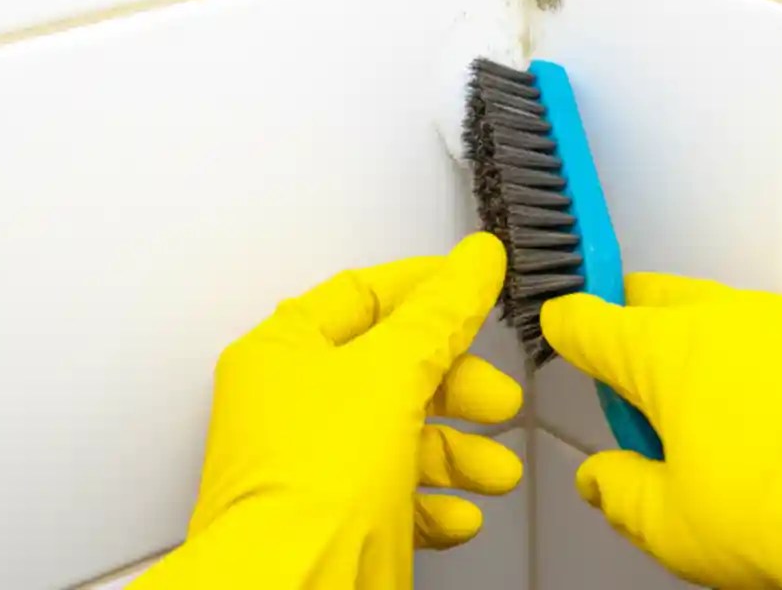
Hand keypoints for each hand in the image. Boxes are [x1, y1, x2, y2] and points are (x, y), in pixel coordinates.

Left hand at [135, 233, 521, 589]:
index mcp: (284, 354)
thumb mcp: (392, 373)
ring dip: (462, 452)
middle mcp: (295, 408)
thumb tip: (476, 259)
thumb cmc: (316, 485)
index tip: (478, 288)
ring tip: (495, 471)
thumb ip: (442, 313)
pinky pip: (401, 498)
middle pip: (396, 370)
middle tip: (497, 398)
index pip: (363, 295)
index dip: (427, 289)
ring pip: (405, 439)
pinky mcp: (341, 522)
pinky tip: (461, 513)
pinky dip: (439, 501)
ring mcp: (318, 468)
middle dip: (458, 386)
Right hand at [542, 274, 781, 589]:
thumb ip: (623, 495)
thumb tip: (603, 480)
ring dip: (716, 348)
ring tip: (726, 414)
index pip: (589, 322)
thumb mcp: (676, 527)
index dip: (569, 327)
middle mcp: (724, 318)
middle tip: (639, 365)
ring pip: (732, 317)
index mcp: (662, 354)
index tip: (565, 328)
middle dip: (639, 321)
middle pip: (660, 299)